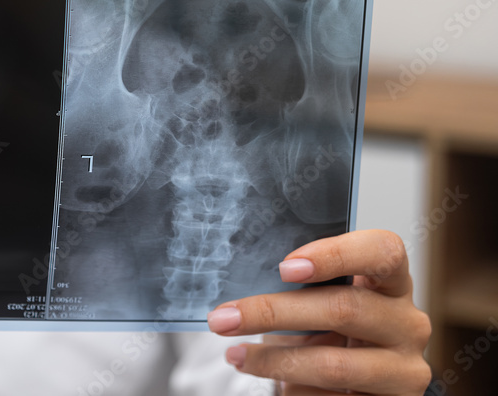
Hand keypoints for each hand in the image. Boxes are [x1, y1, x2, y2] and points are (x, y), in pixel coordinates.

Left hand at [206, 230, 431, 394]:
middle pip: (344, 309)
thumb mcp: (323, 302)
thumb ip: (302, 288)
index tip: (285, 267)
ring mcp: (405, 369)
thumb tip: (240, 294)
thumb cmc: (334, 331)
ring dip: (274, 361)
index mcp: (392, 283)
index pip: (383, 252)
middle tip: (225, 318)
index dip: (337, 255)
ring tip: (236, 354)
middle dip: (274, 313)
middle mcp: (408, 323)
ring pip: (333, 365)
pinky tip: (277, 386)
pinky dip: (296, 392)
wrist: (358, 386)